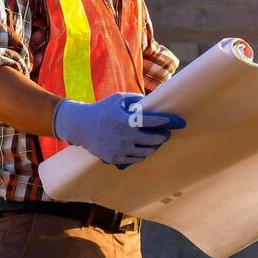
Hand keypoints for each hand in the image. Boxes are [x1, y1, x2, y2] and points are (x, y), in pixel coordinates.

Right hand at [52, 92, 185, 167]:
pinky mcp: (115, 158)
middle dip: (163, 136)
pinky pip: (135, 159)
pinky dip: (142, 154)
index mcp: (127, 121)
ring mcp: (120, 150)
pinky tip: (144, 149)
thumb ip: (136, 99)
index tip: (176, 121)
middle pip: (154, 140)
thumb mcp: (118, 99)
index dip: (167, 122)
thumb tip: (151, 102)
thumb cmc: (102, 109)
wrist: (80, 126)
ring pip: (146, 152)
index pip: (154, 122)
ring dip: (154, 147)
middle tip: (166, 133)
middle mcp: (125, 137)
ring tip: (156, 142)